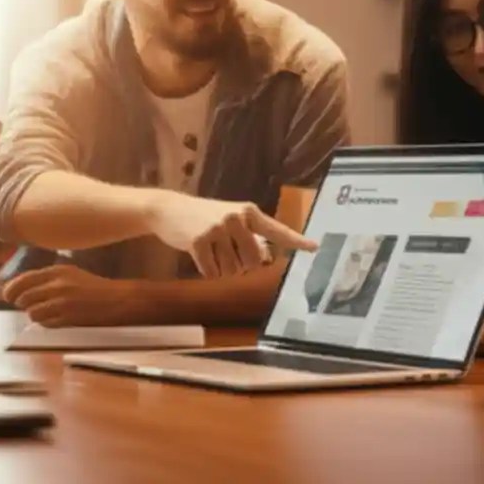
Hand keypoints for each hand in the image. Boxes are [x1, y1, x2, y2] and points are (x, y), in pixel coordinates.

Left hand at [1, 265, 139, 326]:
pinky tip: (56, 319)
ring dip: (35, 314)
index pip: (23, 280)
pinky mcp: (68, 318)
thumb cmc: (93, 287)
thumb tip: (16, 288)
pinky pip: (45, 323)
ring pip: (32, 312)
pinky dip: (46, 323)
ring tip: (47, 312)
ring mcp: (63, 302)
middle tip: (29, 305)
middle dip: (22, 304)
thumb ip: (46, 280)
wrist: (118, 300)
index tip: (7, 295)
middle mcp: (57, 285)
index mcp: (57, 271)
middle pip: (24, 297)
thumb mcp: (70, 275)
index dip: (10, 289)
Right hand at [147, 191, 316, 277]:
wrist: (169, 209)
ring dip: (222, 268)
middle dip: (242, 265)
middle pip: (253, 262)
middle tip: (226, 251)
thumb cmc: (205, 217)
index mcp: (248, 212)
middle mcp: (235, 218)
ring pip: (232, 270)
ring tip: (211, 249)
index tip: (314, 247)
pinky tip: (199, 254)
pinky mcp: (198, 242)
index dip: (296, 241)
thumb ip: (251, 236)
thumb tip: (265, 258)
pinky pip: (212, 273)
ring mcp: (216, 230)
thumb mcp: (231, 220)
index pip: (276, 230)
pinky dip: (207, 270)